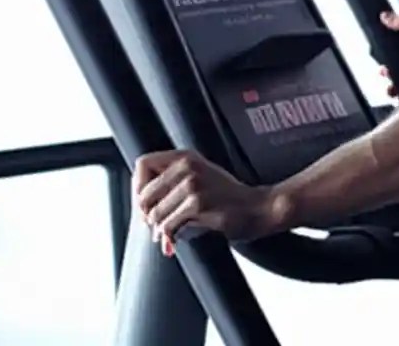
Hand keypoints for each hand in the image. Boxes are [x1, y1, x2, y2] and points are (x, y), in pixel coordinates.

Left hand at [133, 150, 281, 256]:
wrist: (260, 207)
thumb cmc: (230, 197)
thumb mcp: (202, 177)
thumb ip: (175, 181)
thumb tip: (141, 202)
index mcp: (186, 156)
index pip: (143, 164)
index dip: (138, 187)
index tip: (146, 204)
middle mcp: (187, 166)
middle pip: (144, 192)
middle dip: (145, 214)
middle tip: (153, 226)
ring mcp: (193, 184)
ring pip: (155, 213)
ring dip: (158, 229)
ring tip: (166, 236)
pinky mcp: (198, 203)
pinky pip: (169, 225)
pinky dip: (168, 236)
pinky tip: (173, 241)